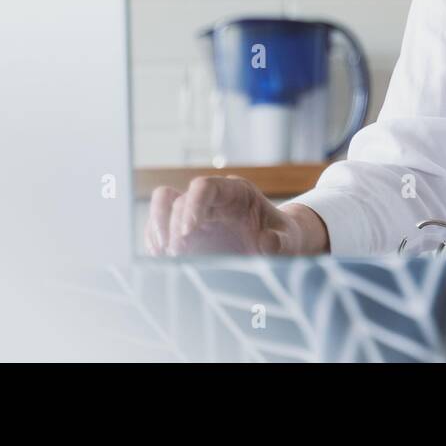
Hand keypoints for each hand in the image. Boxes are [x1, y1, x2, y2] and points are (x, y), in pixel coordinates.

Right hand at [144, 175, 326, 255]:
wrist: (277, 246)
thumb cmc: (283, 237)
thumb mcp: (290, 239)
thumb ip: (281, 242)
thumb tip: (267, 241)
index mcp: (236, 192)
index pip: (205, 186)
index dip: (193, 205)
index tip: (187, 232)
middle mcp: (212, 199)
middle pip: (179, 199)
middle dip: (174, 226)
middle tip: (178, 253)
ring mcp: (196, 213)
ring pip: (163, 205)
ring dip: (157, 228)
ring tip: (163, 255)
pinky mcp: (186, 230)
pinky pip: (161, 227)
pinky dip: (156, 241)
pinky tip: (160, 259)